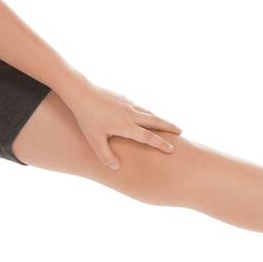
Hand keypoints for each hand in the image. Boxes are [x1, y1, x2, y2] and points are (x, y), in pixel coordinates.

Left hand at [63, 81, 182, 171]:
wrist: (81, 93)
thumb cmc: (87, 118)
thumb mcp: (94, 141)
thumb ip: (106, 156)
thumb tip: (117, 168)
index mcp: (126, 126)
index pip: (148, 137)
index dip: (161, 144)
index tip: (172, 149)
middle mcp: (130, 114)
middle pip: (155, 121)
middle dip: (169, 126)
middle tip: (181, 131)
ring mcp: (128, 104)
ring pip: (148, 113)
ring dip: (159, 119)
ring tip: (168, 125)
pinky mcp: (123, 98)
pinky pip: (140, 108)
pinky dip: (148, 113)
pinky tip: (147, 116)